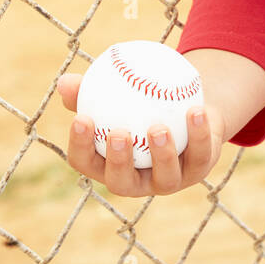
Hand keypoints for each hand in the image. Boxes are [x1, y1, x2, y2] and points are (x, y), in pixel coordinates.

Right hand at [57, 72, 225, 197]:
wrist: (186, 107)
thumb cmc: (141, 103)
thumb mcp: (118, 93)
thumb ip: (90, 90)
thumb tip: (65, 82)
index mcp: (107, 164)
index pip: (85, 162)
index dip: (81, 145)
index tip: (83, 118)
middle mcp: (136, 180)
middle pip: (121, 181)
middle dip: (118, 162)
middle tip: (119, 133)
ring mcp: (168, 180)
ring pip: (164, 177)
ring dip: (161, 153)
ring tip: (158, 127)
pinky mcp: (198, 170)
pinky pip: (199, 154)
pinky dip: (198, 133)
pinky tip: (195, 111)